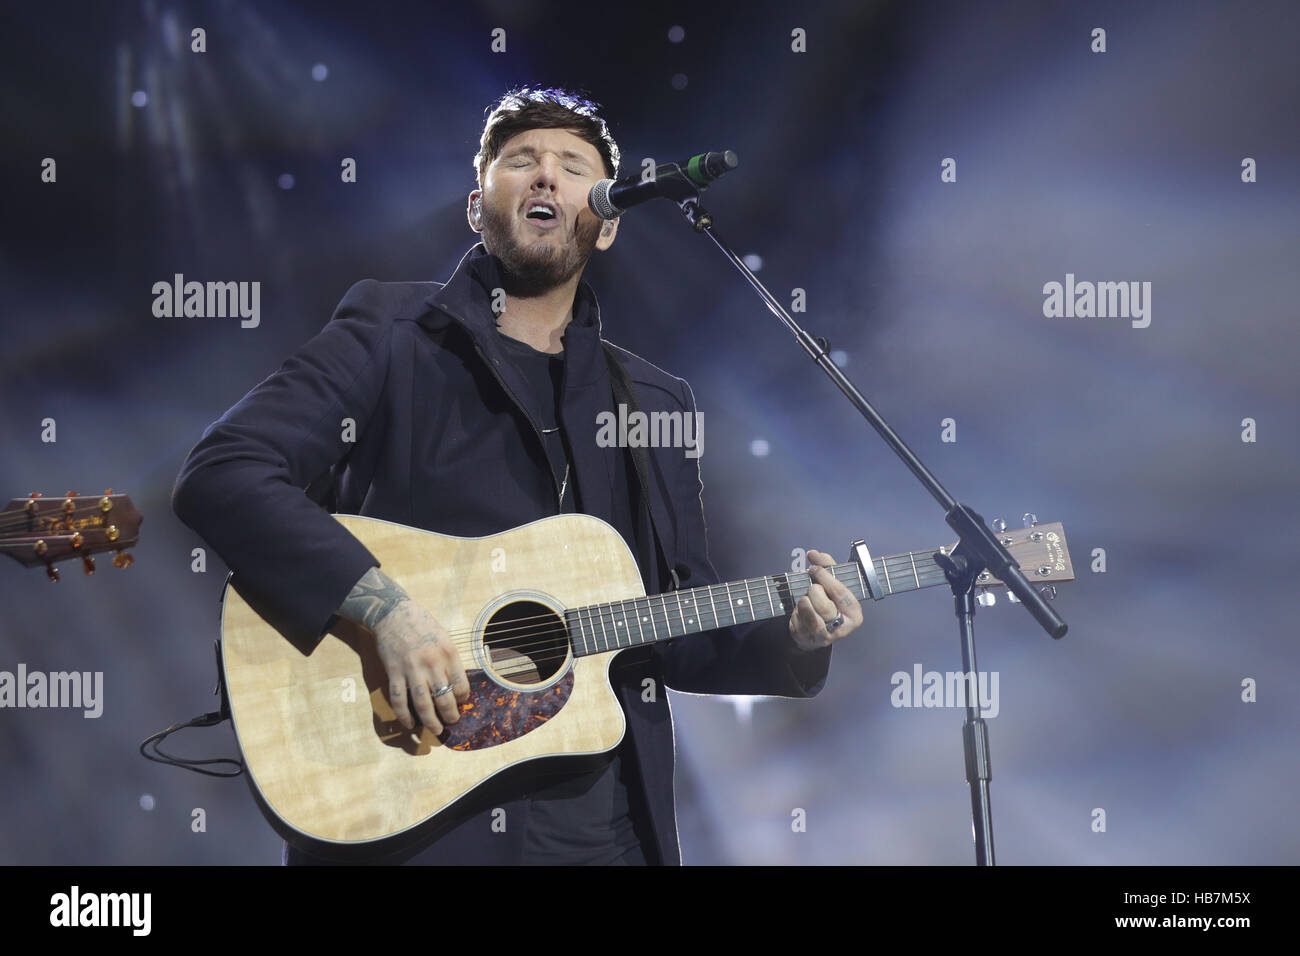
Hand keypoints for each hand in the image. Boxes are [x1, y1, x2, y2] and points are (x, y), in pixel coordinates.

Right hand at [337, 566, 470, 732]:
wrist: (394, 613)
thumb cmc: (423, 625)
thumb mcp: (444, 638)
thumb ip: (450, 660)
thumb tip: (456, 684)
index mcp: (448, 653)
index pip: (461, 684)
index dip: (463, 698)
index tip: (461, 702)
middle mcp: (432, 663)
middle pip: (444, 698)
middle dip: (450, 715)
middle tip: (452, 722)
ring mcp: (412, 669)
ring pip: (423, 704)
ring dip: (431, 721)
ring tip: (437, 730)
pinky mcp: (394, 672)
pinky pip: (399, 699)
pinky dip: (404, 715)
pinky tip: (409, 724)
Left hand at [789, 549, 862, 650]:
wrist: (816, 628)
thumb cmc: (828, 602)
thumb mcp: (832, 583)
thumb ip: (827, 566)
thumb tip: (814, 554)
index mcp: (854, 614)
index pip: (839, 592)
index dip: (824, 577)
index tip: (814, 568)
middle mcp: (842, 628)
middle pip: (822, 603)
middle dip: (814, 592)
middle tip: (814, 590)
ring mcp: (825, 637)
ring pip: (808, 610)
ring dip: (804, 601)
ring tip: (807, 600)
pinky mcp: (808, 639)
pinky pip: (797, 618)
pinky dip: (796, 610)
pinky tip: (801, 610)